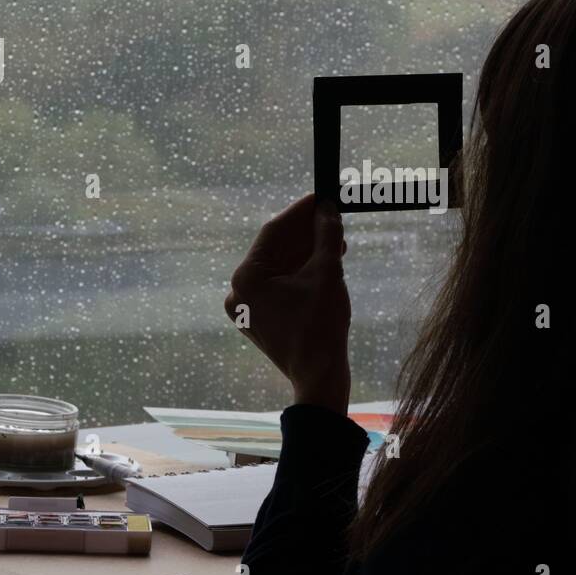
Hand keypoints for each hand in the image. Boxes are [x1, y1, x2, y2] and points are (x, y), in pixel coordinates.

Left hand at [224, 194, 350, 413]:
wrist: (320, 377)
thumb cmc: (321, 327)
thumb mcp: (327, 273)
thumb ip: (326, 236)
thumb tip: (327, 209)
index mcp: (246, 278)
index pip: (273, 231)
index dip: (300, 211)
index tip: (321, 196)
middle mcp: (239, 292)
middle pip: (275, 249)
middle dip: (306, 233)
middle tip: (332, 216)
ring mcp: (248, 308)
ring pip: (279, 268)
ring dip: (307, 253)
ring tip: (336, 241)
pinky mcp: (261, 319)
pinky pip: (280, 286)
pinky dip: (301, 274)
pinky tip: (325, 262)